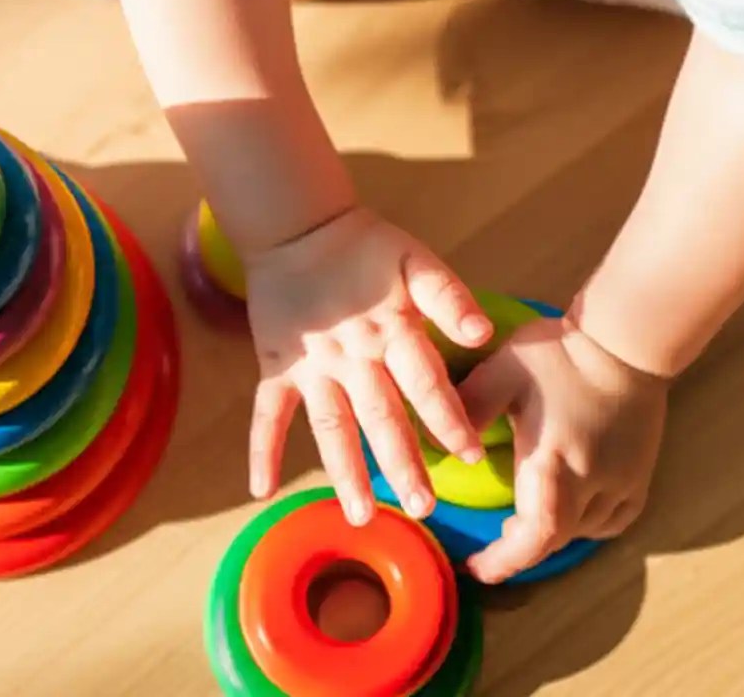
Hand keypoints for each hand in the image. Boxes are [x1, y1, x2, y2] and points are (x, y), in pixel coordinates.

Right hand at [244, 206, 493, 525]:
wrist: (297, 227)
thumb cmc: (363, 247)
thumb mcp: (414, 259)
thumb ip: (449, 297)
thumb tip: (483, 334)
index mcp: (392, 331)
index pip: (426, 383)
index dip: (449, 419)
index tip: (468, 456)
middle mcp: (354, 356)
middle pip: (381, 417)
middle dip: (403, 464)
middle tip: (423, 508)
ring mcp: (312, 366)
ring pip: (331, 426)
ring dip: (344, 472)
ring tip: (359, 515)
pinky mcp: (278, 368)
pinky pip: (267, 414)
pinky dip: (261, 450)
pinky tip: (261, 490)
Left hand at [457, 315, 667, 582]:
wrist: (628, 341)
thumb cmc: (560, 354)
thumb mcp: (502, 371)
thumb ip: (467, 406)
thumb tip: (430, 440)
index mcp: (553, 462)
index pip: (534, 534)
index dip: (505, 560)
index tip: (475, 568)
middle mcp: (591, 482)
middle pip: (553, 541)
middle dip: (517, 552)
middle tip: (489, 552)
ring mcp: (621, 482)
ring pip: (581, 532)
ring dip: (547, 536)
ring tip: (518, 527)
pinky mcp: (639, 476)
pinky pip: (611, 521)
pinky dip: (584, 526)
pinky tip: (565, 511)